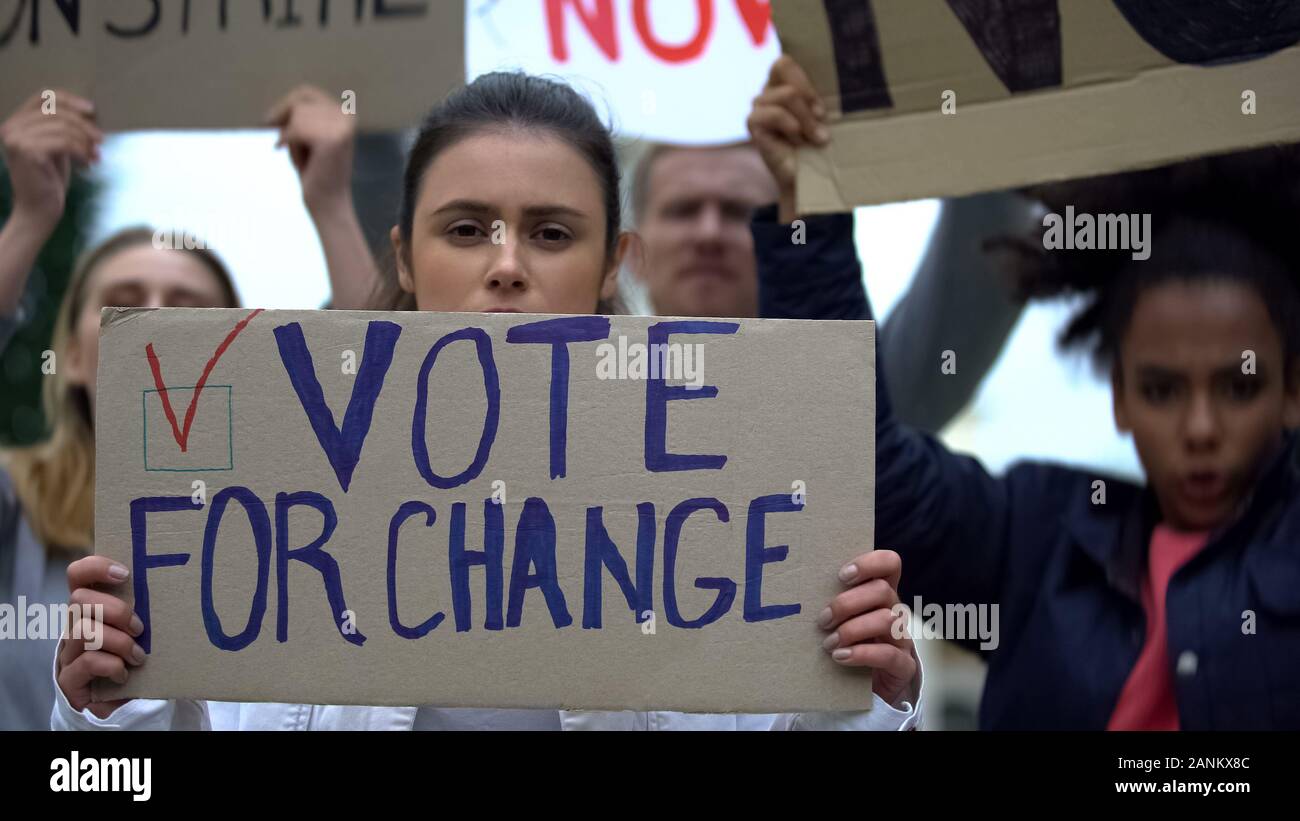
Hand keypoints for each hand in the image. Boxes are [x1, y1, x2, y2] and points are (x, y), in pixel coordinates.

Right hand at [0, 89, 100, 234]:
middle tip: (101, 140)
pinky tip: (89, 163)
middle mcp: (11, 127)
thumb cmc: (49, 180)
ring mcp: (16, 138)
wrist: (38, 211)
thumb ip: (62, 129)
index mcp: (16, 123)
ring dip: (85, 141)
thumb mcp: (56, 148)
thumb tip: (88, 112)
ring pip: (62, 127)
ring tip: (96, 155)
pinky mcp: (27, 151)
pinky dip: (82, 151)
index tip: (91, 111)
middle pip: (56, 111)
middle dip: (83, 125)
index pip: (42, 97)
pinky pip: (64, 142)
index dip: (69, 100)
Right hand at [56, 556, 143, 718]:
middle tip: (140, 628)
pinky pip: (87, 662)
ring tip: (138, 656)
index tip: (125, 573)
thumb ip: (142, 609)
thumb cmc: (133, 657)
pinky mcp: (69, 678)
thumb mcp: (138, 629)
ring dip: (119, 642)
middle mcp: (73, 626)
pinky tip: (124, 673)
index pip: (77, 575)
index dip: (95, 567)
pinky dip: (112, 665)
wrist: (120, 703)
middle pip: (78, 600)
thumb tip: (174, 582)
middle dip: (115, 610)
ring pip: (84, 630)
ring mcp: (69, 652)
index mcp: (90, 610)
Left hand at [264, 85, 355, 214]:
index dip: (284, 105)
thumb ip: (302, 118)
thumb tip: (280, 105)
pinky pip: (295, 130)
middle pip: (299, 102)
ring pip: (296, 116)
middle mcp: (347, 115)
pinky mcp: (332, 139)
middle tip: (279, 144)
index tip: (269, 122)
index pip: (306, 93)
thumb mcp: (308, 138)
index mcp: (345, 113)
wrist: (329, 203)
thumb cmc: (315, 172)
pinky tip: (299, 162)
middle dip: (284, 121)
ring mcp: (342, 126)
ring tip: (301, 157)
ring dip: (290, 137)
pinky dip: (290, 145)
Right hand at [746, 55, 829, 223]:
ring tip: (815, 138)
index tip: (823, 103)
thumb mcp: (827, 113)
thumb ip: (822, 93)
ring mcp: (759, 106)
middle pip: (782, 65)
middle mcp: (769, 91)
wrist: (812, 177)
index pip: (786, 60)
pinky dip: (791, 126)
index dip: (805, 76)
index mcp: (785, 83)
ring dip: (806, 118)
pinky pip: (773, 113)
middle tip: (821, 116)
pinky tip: (798, 140)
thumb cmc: (824, 143)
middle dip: (808, 92)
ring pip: (786, 94)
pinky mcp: (753, 123)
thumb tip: (846, 73)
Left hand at [819, 549, 918, 708]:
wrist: (862, 687)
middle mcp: (895, 611)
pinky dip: (861, 654)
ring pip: (886, 620)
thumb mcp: (839, 618)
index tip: (841, 576)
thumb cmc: (845, 643)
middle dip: (847, 603)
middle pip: (882, 590)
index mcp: (880, 594)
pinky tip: (839, 657)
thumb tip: (797, 590)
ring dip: (851, 630)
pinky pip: (889, 655)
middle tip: (823, 620)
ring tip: (829, 643)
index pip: (889, 563)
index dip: (869, 563)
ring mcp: (902, 638)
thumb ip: (830, 601)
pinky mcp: (903, 665)